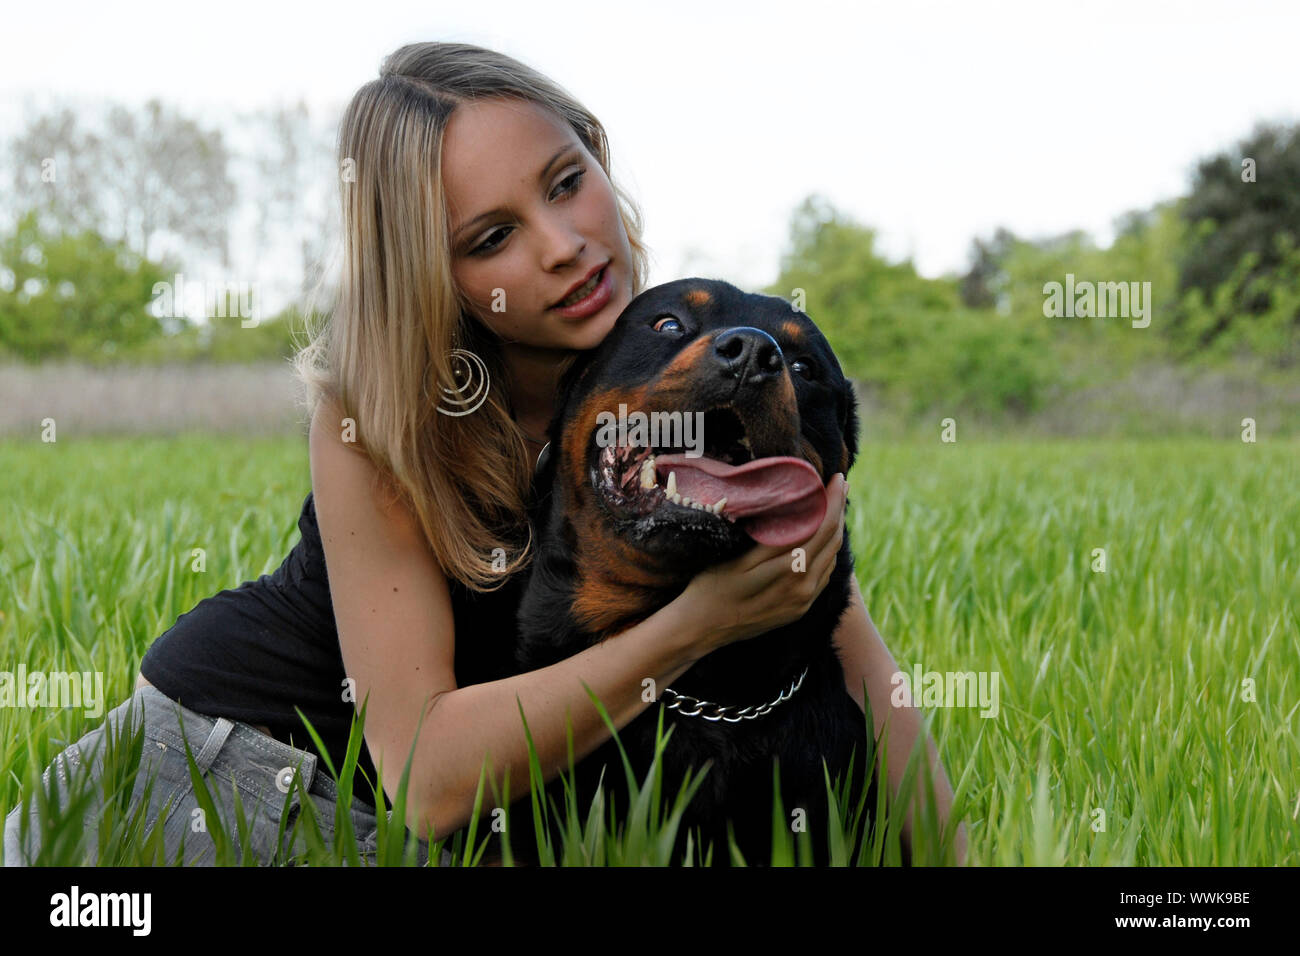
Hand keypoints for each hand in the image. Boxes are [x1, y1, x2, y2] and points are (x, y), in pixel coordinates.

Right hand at [678, 472, 848, 655]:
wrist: (700, 629)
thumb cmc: (711, 586)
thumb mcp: (738, 558)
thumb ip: (772, 540)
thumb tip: (798, 510)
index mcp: (790, 571)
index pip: (824, 528)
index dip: (833, 501)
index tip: (838, 478)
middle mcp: (803, 588)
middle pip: (832, 542)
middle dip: (839, 510)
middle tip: (840, 485)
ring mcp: (802, 602)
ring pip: (831, 560)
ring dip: (834, 532)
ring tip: (832, 508)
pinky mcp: (799, 610)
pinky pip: (822, 577)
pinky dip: (826, 554)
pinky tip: (820, 541)